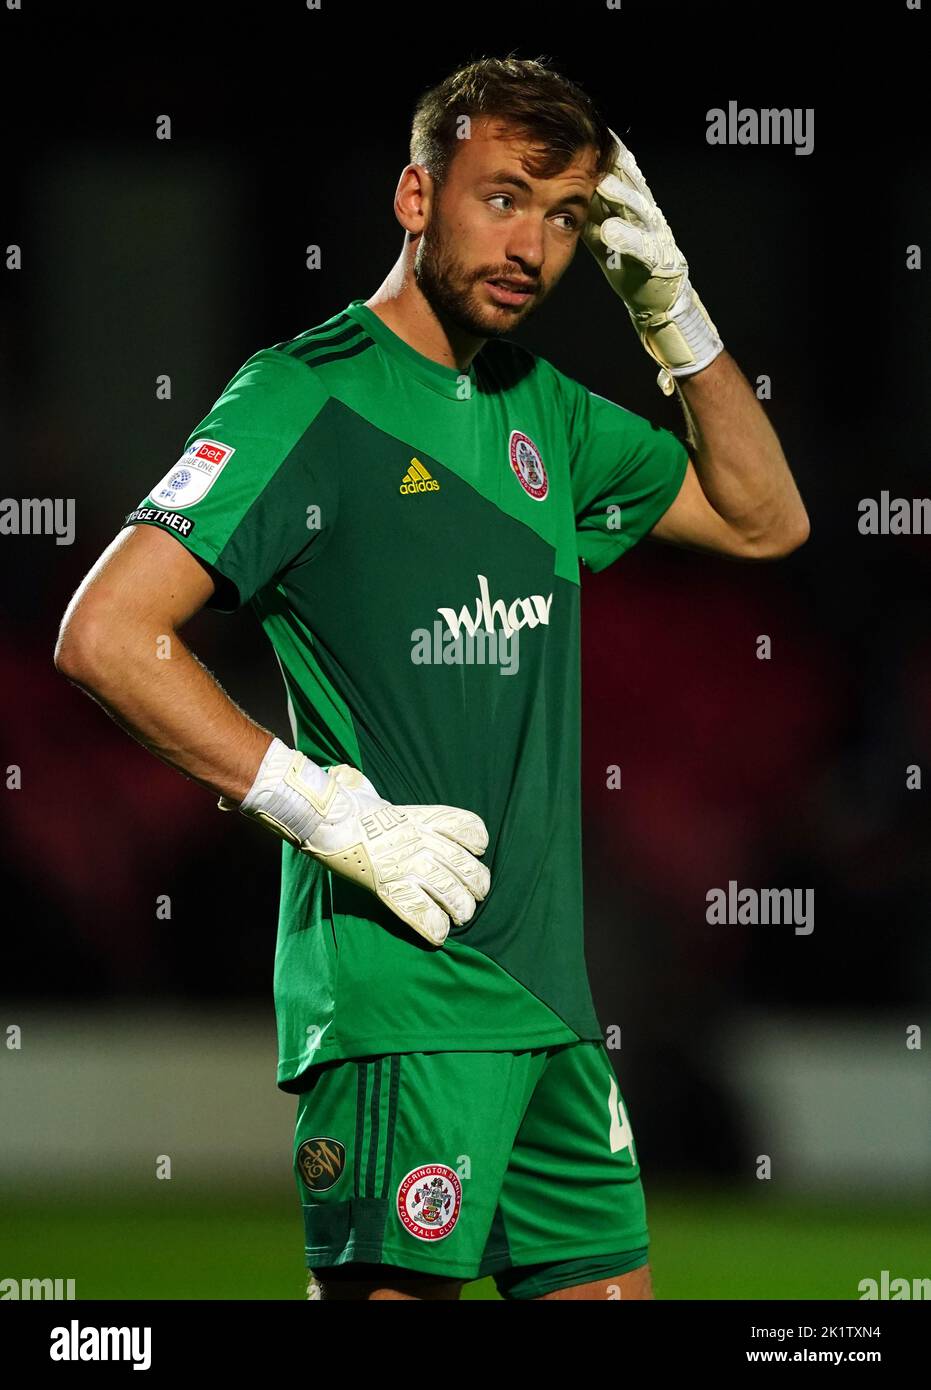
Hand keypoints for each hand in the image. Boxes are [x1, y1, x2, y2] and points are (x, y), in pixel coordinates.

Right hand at [300, 764, 489, 945]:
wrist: (328, 817)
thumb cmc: (350, 809)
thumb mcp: (383, 802)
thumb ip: (396, 813)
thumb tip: (379, 803)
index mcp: (424, 819)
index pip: (468, 828)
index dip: (477, 842)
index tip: (476, 850)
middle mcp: (423, 842)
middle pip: (467, 867)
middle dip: (476, 887)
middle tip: (472, 896)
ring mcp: (409, 865)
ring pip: (452, 893)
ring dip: (461, 909)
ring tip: (460, 916)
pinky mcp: (392, 887)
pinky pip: (422, 912)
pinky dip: (434, 926)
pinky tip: (439, 932)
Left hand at [581, 127, 723, 391]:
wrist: (658, 302)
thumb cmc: (631, 266)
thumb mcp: (605, 235)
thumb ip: (591, 213)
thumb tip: (564, 190)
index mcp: (633, 207)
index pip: (619, 174)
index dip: (606, 153)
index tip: (587, 131)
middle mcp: (647, 215)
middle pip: (631, 183)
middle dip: (615, 164)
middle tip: (595, 146)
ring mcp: (655, 235)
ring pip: (639, 209)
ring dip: (622, 195)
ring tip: (604, 184)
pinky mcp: (657, 260)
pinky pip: (642, 248)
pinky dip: (627, 238)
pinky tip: (612, 231)